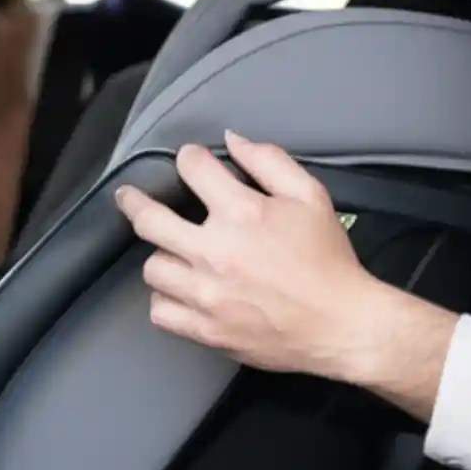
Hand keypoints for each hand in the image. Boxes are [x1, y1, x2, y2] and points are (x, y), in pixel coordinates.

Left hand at [115, 131, 455, 402]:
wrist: (342, 326)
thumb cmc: (328, 261)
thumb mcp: (311, 197)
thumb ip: (269, 161)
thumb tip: (233, 139)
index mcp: (242, 213)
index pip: (193, 168)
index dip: (188, 158)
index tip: (188, 161)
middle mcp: (216, 252)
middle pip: (149, 220)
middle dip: (133, 201)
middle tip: (128, 197)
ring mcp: (206, 294)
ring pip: (153, 268)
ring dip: (162, 256)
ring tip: (174, 254)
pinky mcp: (205, 329)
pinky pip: (160, 311)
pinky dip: (166, 301)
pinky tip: (180, 292)